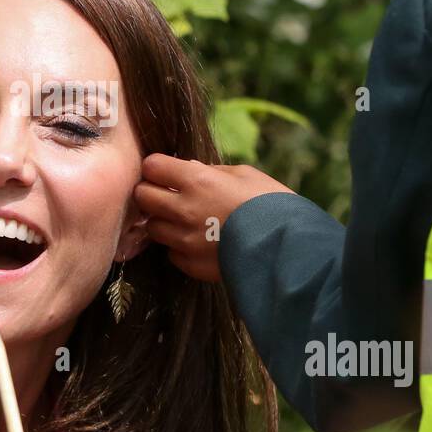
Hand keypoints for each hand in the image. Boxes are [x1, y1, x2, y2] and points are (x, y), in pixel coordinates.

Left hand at [134, 154, 291, 282]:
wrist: (289, 251)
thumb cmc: (272, 205)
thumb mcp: (245, 175)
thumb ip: (211, 171)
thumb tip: (189, 169)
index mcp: (197, 180)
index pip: (151, 166)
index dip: (156, 168)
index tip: (165, 172)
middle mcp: (184, 210)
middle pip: (142, 196)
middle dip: (152, 193)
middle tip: (168, 196)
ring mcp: (184, 240)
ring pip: (152, 227)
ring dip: (164, 222)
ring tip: (185, 222)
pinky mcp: (190, 265)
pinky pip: (171, 253)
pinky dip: (179, 248)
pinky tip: (198, 243)